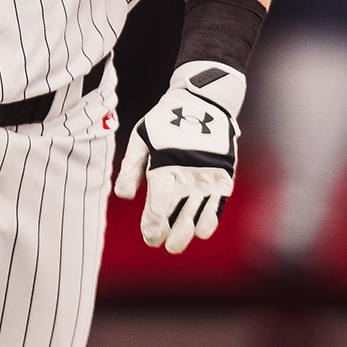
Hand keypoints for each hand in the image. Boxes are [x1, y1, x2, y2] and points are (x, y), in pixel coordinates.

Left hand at [113, 60, 246, 252]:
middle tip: (161, 245)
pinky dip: (211, 218)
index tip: (149, 236)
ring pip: (198, 212)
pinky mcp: (223, 174)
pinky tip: (202, 231)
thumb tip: (122, 196)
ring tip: (176, 245)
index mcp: (164, 164)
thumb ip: (131, 168)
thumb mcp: (141, 138)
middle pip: (178, 213)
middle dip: (169, 233)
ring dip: (187, 231)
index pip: (158, 204)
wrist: (202, 101)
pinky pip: (218, 202)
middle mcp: (187, 173)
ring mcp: (208, 175)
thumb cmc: (165, 122)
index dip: (152, 224)